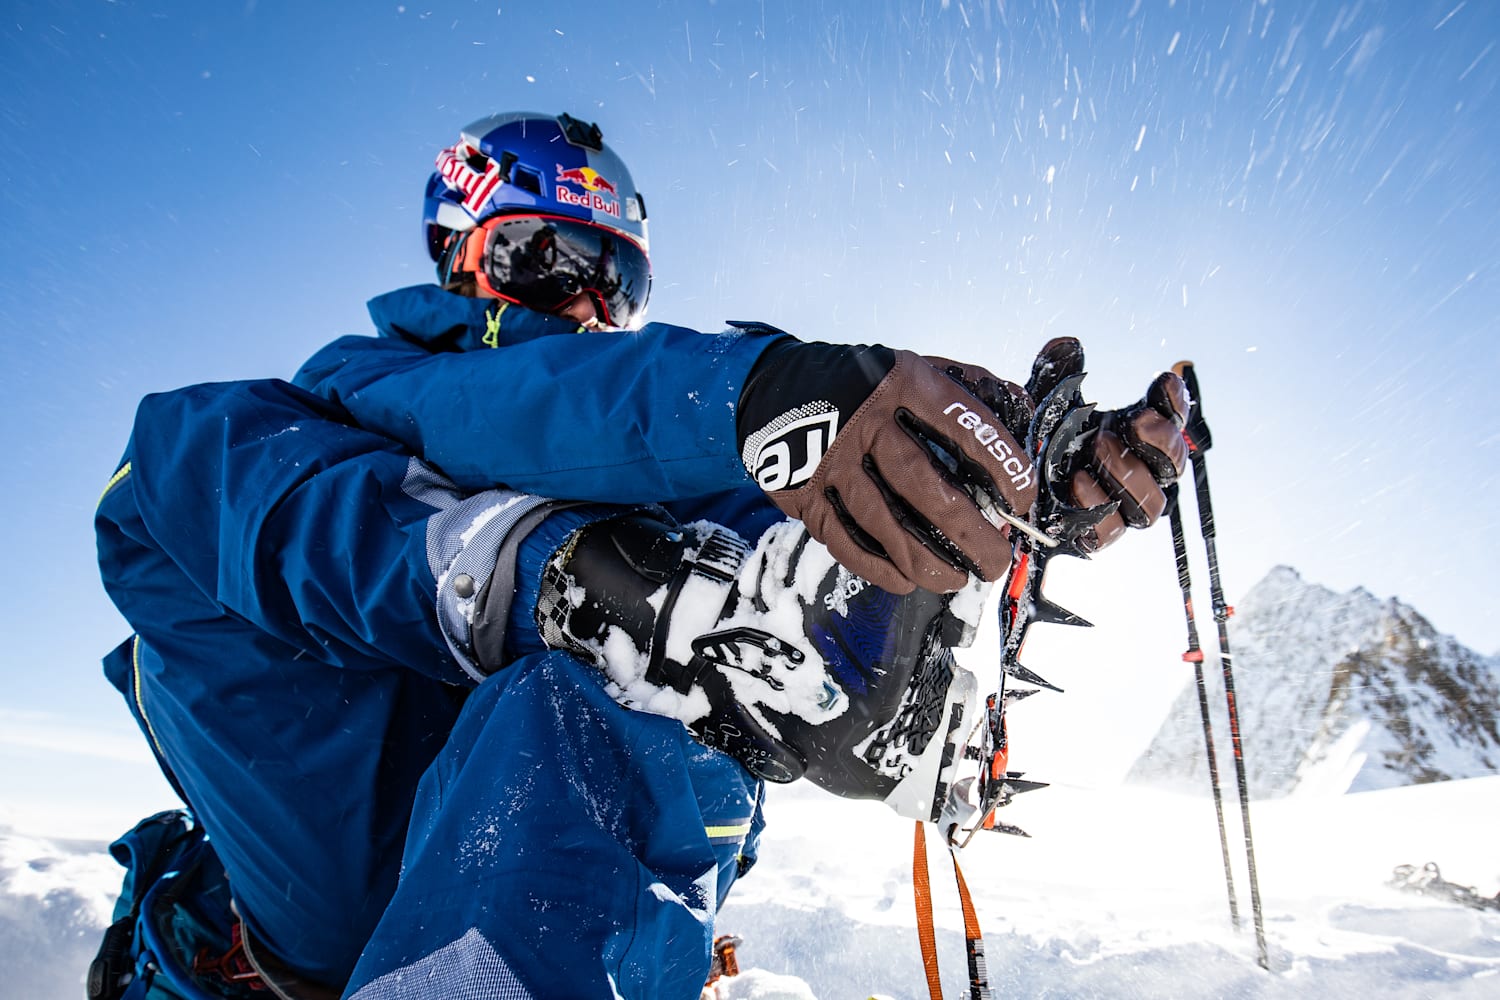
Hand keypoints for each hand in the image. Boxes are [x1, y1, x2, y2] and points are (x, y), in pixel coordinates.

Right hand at [737, 340, 1036, 593]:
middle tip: (997, 559)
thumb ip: (965, 385)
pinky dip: (880, 567)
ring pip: (885, 523)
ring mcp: (830, 461)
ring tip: (960, 579)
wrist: (771, 387)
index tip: (1022, 498)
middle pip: (925, 485)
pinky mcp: (804, 494)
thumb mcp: (910, 365)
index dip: (1000, 465)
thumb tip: (1022, 409)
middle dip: (969, 532)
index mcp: (901, 382)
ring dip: (928, 561)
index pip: (962, 426)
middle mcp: (864, 421)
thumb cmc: (860, 383)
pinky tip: (909, 579)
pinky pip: (846, 541)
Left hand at [1023, 338, 1190, 551]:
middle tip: (1129, 423)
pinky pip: (1108, 534)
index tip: (1160, 379)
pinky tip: (1075, 482)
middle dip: (1158, 444)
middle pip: (1173, 469)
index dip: (1175, 403)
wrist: (1005, 478)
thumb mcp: (1046, 400)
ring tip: (1097, 446)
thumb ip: (1058, 372)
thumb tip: (1067, 345)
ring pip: (1150, 508)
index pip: (1176, 423)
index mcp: (1138, 440)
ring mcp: (1118, 508)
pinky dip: (1096, 509)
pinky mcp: (1091, 534)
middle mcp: (1138, 474)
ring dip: (1128, 474)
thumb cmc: (1040, 436)